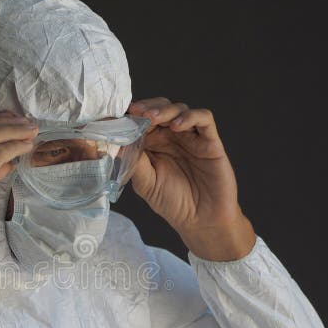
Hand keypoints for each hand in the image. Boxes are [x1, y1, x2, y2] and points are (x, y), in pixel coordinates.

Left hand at [128, 98, 255, 260]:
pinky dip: (190, 117)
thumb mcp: (146, 184)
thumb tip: (116, 144)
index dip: (133, 115)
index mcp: (154, 145)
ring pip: (180, 109)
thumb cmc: (174, 203)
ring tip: (153, 119)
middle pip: (161, 109)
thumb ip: (134, 162)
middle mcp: (172, 138)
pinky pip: (204, 119)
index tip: (121, 115)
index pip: (143, 121)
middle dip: (148, 107)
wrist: (201, 220)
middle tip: (137, 112)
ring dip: (165, 110)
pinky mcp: (210, 142)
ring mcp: (191, 138)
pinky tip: (177, 126)